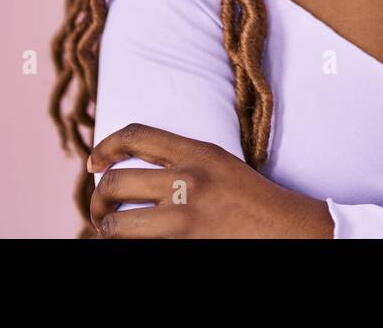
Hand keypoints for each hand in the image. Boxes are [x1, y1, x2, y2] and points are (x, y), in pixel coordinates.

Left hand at [87, 123, 334, 238]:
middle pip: (115, 182)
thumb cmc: (256, 201)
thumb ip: (182, 163)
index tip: (93, 163)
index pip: (136, 136)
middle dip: (97, 198)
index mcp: (198, 153)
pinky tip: (132, 244)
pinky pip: (138, 246)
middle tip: (99, 208)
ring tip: (110, 230)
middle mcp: (188, 181)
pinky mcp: (184, 246)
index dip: (105, 147)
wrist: (289, 231)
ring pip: (116, 224)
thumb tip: (134, 171)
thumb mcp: (220, 166)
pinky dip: (127, 246)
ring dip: (105, 228)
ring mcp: (184, 218)